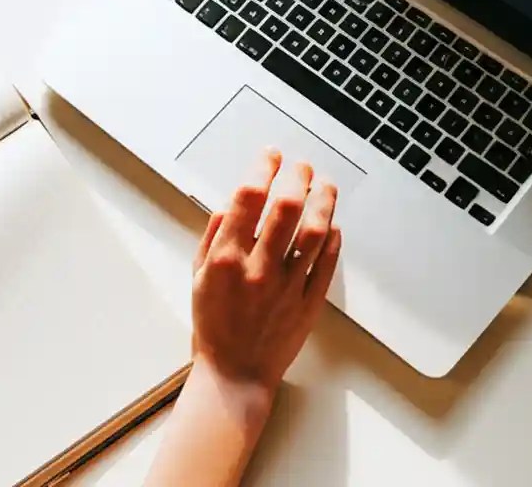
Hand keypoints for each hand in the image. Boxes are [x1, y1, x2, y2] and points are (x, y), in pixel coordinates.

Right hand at [190, 149, 341, 395]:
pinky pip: (326, 264)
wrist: (235, 374)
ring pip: (314, 232)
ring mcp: (287, 287)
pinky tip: (333, 224)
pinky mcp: (308, 303)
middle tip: (301, 165)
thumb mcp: (198, 277)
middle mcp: (259, 269)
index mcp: (227, 259)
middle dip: (297, 177)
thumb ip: (213, 237)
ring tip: (325, 184)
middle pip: (287, 208)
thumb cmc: (214, 327)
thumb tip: (231, 204)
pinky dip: (332, 240)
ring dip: (323, 202)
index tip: (270, 156)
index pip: (248, 199)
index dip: (262, 169)